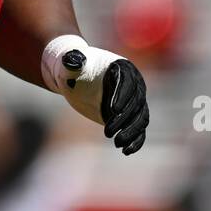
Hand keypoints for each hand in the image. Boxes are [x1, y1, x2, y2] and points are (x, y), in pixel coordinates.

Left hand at [42, 36, 148, 154]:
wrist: (75, 77)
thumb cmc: (72, 67)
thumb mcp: (70, 63)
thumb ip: (72, 61)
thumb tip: (72, 59)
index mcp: (122, 68)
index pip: (127, 83)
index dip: (122, 96)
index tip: (112, 110)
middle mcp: (133, 83)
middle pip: (136, 102)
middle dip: (124, 119)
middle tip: (108, 133)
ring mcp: (133, 100)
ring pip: (140, 118)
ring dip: (131, 132)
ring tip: (118, 144)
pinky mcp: (129, 114)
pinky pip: (139, 128)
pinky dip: (136, 140)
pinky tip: (126, 151)